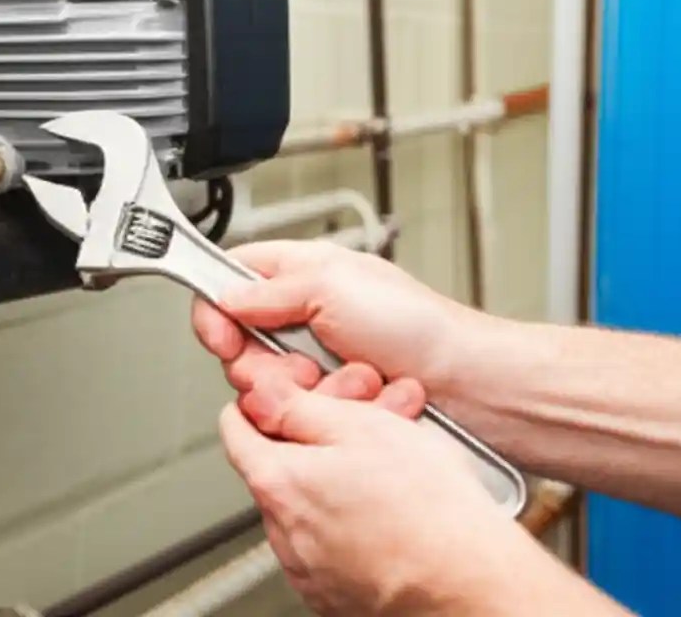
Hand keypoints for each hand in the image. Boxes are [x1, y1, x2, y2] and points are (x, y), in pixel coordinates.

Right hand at [191, 240, 517, 405]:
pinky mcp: (330, 396)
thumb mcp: (333, 286)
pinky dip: (316, 407)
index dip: (216, 307)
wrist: (464, 383)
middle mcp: (306, 312)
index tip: (221, 334)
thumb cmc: (418, 326)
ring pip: (266, 380)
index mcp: (304, 271)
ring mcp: (318, 357)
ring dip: (293, 386)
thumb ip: (270, 289)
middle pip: (240, 340)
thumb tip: (225, 296)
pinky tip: (344, 400)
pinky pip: (295, 408)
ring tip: (331, 381)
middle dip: (260, 360)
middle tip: (292, 364)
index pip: (232, 277)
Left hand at [220, 374, 537, 615]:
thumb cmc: (428, 510)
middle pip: (276, 468)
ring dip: (333, 482)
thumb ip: (299, 408)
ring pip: (305, 506)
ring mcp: (306, 568)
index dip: (265, 401)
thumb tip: (262, 394)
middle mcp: (281, 532)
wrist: (470, 583)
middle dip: (313, 440)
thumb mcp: (362, 426)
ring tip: (387, 473)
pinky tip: (388, 514)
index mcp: (278, 483)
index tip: (288, 395)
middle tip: (360, 426)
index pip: (236, 429)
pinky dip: (347, 525)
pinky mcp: (333, 594)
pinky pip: (326, 546)